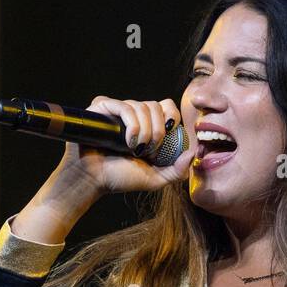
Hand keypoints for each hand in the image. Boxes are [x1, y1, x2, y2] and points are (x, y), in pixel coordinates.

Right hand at [62, 95, 195, 194]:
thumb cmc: (120, 178)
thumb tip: (193, 153)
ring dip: (144, 131)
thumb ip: (177, 171)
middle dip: (157, 130)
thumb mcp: (155, 179)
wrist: (93, 180)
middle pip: (155, 105)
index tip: (168, 136)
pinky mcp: (101, 108)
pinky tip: (128, 141)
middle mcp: (132, 114)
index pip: (166, 106)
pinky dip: (131, 124)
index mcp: (146, 125)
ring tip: (135, 149)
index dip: (172, 117)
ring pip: (141, 106)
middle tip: (149, 150)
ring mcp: (116, 110)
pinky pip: (123, 106)